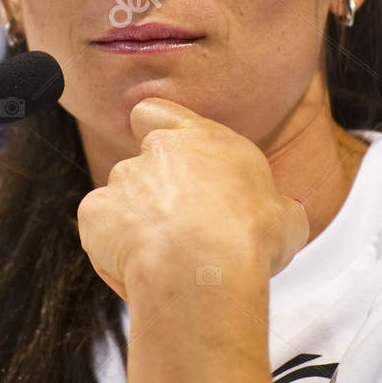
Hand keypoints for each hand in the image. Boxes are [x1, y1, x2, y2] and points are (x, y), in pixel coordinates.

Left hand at [76, 97, 309, 302]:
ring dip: (135, 224)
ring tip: (166, 259)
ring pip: (121, 200)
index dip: (154, 131)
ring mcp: (122, 180)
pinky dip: (111, 245)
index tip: (168, 155)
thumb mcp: (287, 218)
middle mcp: (156, 151)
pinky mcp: (95, 213)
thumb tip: (287, 215)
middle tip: (180, 232)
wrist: (205, 269)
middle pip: (142, 165)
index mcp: (202, 139)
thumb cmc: (252, 239)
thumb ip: (279, 208)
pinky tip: (139, 267)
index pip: (156, 113)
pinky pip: (99, 228)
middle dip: (153, 195)